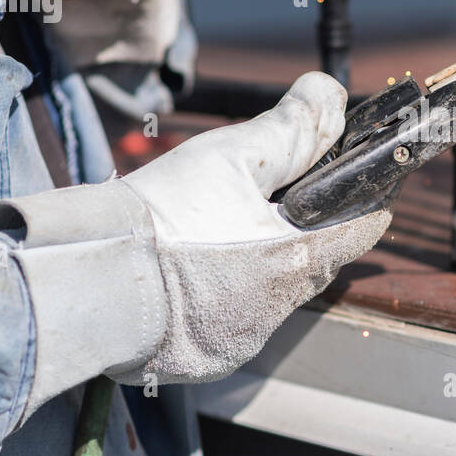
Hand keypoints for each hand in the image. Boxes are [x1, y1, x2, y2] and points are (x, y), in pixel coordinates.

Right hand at [116, 71, 389, 383]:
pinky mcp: (204, 361)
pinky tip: (193, 271)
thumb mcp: (230, 158)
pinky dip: (222, 295)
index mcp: (293, 263)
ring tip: (225, 233)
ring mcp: (239, 341)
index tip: (371, 192)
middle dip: (303, 234)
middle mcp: (274, 312)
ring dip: (260, 266)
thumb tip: (330, 93)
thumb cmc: (159, 216)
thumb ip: (291, 127)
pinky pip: (230, 322)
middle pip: (311, 263)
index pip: (358, 232)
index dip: (364, 205)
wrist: (84, 279)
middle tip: (284, 204)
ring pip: (270, 294)